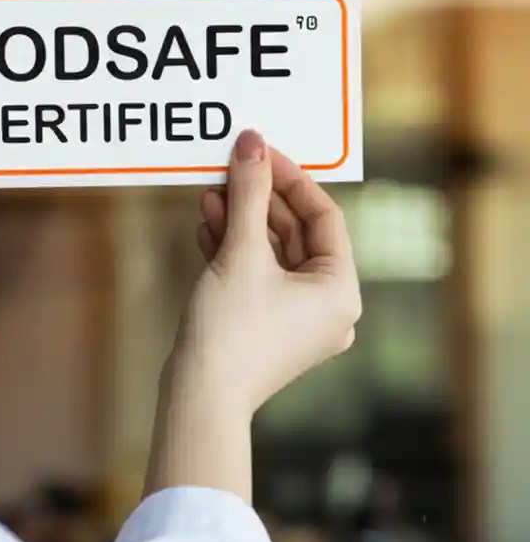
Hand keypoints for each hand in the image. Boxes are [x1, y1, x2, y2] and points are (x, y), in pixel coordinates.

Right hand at [171, 129, 361, 415]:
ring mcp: (297, 321)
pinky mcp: (266, 328)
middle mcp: (328, 307)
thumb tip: (251, 145)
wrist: (200, 396)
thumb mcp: (241, 252)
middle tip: (230, 168)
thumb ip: (249, 193)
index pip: (323, 216)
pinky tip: (207, 226)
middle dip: (258, 200)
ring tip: (210, 195)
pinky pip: (257, 277)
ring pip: (272, 255)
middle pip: (296, 234)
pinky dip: (234, 251)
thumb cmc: (230, 331)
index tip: (259, 151)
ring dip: (240, 222)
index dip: (290, 178)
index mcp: (341, 290)